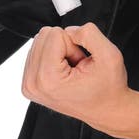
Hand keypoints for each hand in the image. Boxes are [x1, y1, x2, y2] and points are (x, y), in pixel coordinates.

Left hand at [21, 22, 138, 138]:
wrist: (106, 109)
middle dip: (65, 47)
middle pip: (44, 36)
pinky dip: (54, 57)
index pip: (55, 34)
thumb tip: (70, 29)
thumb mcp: (109, 55)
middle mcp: (33, 84)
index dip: (74, 45)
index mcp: (48, 80)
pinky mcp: (29, 83)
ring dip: (60, 52)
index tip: (81, 64)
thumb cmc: (107, 89)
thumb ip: (89, 34)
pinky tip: (65, 72)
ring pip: (40, 41)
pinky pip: (37, 50)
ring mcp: (29, 85)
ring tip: (72, 70)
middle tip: (77, 66)